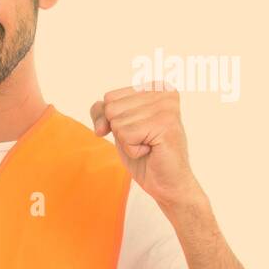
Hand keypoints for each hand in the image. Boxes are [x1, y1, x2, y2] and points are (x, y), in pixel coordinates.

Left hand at [89, 82, 200, 207]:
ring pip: (117, 123)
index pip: (109, 98)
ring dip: (127, 142)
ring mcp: (166, 107)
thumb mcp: (118, 127)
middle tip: (143, 139)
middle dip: (120, 131)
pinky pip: (126, 136)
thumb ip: (103, 112)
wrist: (167, 182)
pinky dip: (132, 150)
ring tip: (148, 145)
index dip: (111, 121)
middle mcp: (164, 92)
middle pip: (111, 108)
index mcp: (155, 87)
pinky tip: (151, 150)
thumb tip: (101, 126)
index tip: (134, 130)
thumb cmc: (144, 153)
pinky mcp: (165, 123)